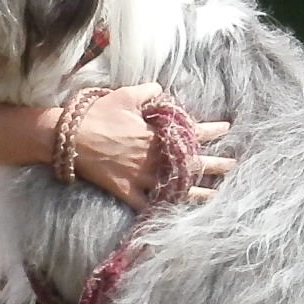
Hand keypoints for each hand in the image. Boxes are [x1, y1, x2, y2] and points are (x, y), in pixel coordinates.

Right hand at [71, 83, 232, 210]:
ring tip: (215, 195)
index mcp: (155, 133)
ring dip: (197, 192)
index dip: (211, 130)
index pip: (191, 131)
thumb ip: (148, 91)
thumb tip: (161, 88)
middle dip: (215, 164)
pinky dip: (160, 210)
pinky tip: (175, 214)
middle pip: (191, 162)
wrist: (70, 137)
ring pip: (175, 187)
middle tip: (233, 165)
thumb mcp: (124, 94)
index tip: (227, 129)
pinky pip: (147, 205)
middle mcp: (153, 156)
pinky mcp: (126, 190)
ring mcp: (140, 175)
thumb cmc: (97, 113)